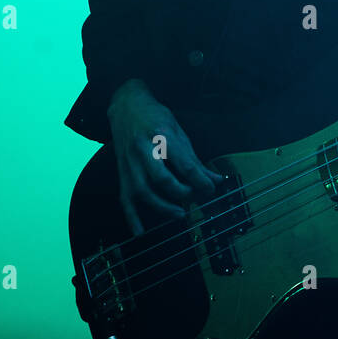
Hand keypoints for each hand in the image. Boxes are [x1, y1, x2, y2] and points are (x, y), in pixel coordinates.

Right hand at [108, 79, 224, 235]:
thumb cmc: (156, 118)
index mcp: (162, 136)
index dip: (200, 180)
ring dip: (162, 207)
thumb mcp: (179, 131)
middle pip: (162, 179)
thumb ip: (195, 158)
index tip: (211, 189)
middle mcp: (143, 150)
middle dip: (182, 193)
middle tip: (195, 199)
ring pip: (143, 191)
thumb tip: (215, 179)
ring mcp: (129, 163)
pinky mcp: (121, 173)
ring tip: (180, 214)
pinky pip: (124, 199)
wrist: (126, 107)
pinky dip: (132, 217)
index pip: (184, 164)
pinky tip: (140, 231)